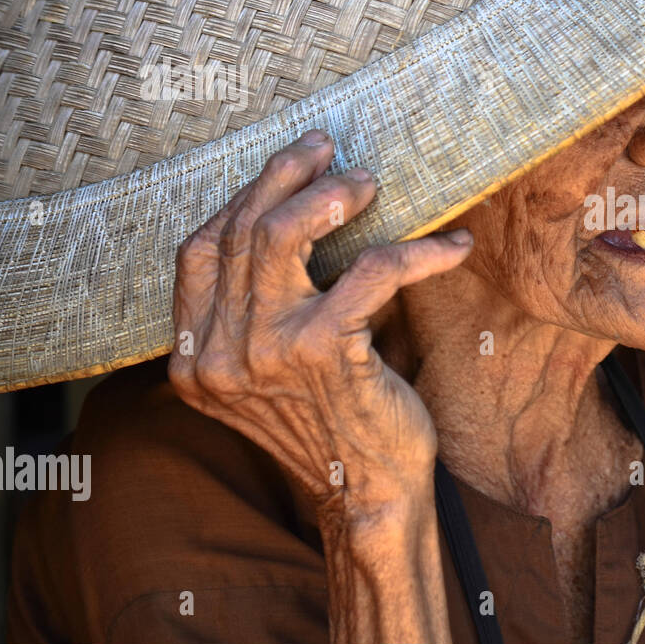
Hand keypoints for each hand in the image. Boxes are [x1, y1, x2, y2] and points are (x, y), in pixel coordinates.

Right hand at [168, 128, 472, 522]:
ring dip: (331, 195)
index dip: (240, 199)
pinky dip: (421, 251)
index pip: (198, 252)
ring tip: (369, 182)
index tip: (286, 167)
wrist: (368, 495)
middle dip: (286, 175)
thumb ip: (254, 315)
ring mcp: (265, 351)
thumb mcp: (270, 373)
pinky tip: (453, 249)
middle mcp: (215, 353)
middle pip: (240, 231)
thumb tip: (283, 220)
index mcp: (191, 357)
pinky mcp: (325, 350)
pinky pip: (372, 269)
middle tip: (329, 149)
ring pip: (283, 234)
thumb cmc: (331, 424)